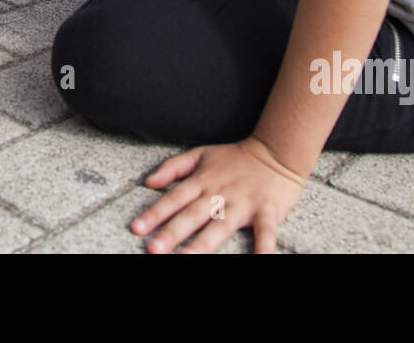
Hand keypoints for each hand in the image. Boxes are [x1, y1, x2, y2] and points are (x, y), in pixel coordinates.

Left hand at [130, 135, 305, 253]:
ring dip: (203, 243)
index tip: (137, 228)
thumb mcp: (201, 154)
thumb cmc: (235, 158)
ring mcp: (243, 203)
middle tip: (153, 249)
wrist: (276, 152)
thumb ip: (173, 167)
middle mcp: (220, 193)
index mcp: (203, 180)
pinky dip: (263, 247)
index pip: (174, 198)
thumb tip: (148, 181)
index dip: (155, 213)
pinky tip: (258, 261)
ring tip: (186, 259)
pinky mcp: (267, 211)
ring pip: (220, 226)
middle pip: (192, 215)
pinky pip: (265, 232)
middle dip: (172, 232)